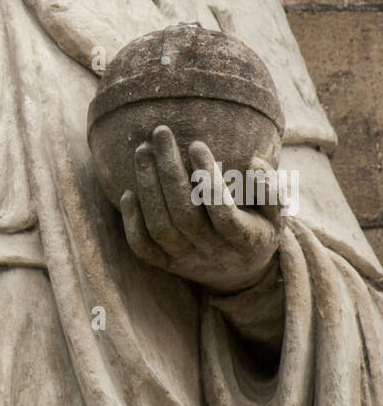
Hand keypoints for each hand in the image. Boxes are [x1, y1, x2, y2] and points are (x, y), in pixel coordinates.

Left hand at [118, 126, 278, 293]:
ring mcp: (187, 260)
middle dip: (169, 171)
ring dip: (148, 187)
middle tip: (161, 133)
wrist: (239, 272)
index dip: (209, 179)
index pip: (223, 212)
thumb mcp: (276, 211)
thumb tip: (253, 163)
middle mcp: (214, 253)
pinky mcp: (166, 264)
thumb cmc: (258, 227)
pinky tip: (128, 192)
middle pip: (185, 216)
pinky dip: (132, 222)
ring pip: (161, 228)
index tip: (196, 143)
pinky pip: (143, 248)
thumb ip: (270, 188)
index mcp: (246, 241)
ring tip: (143, 150)